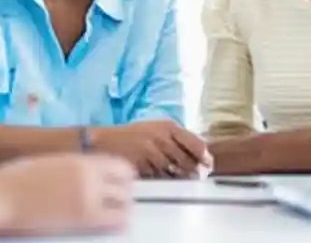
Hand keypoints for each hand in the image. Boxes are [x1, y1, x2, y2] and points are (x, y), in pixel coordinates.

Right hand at [0, 153, 135, 237]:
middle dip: (124, 194)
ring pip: (125, 202)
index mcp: (79, 160)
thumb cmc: (12, 182)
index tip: (120, 188)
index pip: (121, 166)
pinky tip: (107, 225)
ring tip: (111, 216)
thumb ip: (72, 170)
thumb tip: (84, 177)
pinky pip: (115, 219)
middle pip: (127, 183)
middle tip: (117, 204)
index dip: (123, 179)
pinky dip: (117, 222)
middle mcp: (88, 174)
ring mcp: (87, 195)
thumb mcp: (48, 165)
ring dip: (121, 208)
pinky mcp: (82, 216)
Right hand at [91, 120, 211, 178]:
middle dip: (194, 173)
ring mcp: (151, 151)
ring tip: (177, 180)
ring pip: (175, 172)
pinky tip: (160, 180)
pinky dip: (162, 182)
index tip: (207, 166)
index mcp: (168, 127)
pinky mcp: (141, 165)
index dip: (205, 158)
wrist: (102, 141)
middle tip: (196, 178)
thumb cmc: (131, 136)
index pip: (197, 144)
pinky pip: (159, 179)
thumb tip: (201, 156)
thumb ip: (176, 140)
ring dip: (179, 180)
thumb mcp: (155, 130)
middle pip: (188, 161)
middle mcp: (161, 137)